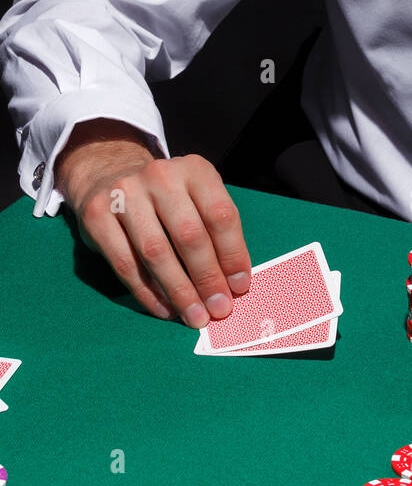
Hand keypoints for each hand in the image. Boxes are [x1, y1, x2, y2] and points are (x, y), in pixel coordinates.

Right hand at [62, 127, 251, 324]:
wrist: (109, 175)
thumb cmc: (166, 197)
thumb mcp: (196, 197)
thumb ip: (214, 231)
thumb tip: (232, 283)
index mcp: (194, 169)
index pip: (220, 215)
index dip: (233, 254)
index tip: (239, 286)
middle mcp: (160, 176)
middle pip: (190, 235)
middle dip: (207, 278)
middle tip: (218, 308)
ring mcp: (125, 193)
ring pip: (156, 252)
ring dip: (179, 291)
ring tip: (194, 316)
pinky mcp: (96, 215)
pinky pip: (125, 263)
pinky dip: (147, 292)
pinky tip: (164, 310)